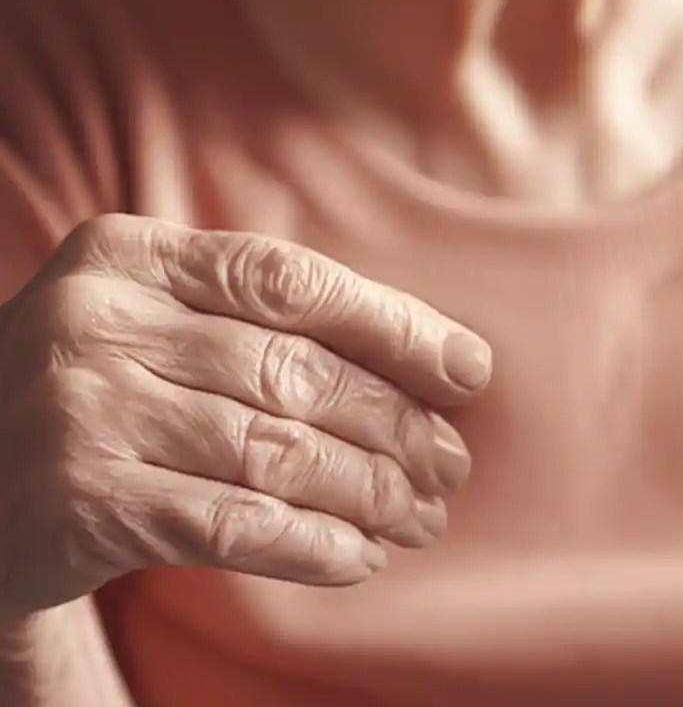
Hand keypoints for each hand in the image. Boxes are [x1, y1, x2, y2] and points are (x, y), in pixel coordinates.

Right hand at [0, 215, 490, 622]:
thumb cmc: (97, 394)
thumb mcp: (155, 327)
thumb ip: (262, 326)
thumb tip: (435, 364)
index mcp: (129, 256)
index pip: (293, 282)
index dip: (396, 327)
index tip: (469, 372)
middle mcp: (98, 322)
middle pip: (294, 373)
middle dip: (394, 423)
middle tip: (450, 465)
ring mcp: (83, 412)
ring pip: (276, 453)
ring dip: (370, 493)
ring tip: (421, 516)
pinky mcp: (80, 503)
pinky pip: (234, 526)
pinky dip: (314, 544)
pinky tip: (362, 557)